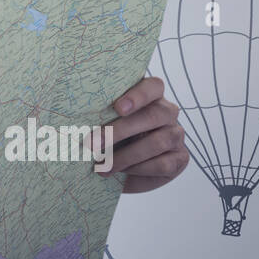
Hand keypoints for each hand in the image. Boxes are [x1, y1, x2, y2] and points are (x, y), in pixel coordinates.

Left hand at [99, 76, 187, 192]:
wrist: (123, 166)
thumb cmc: (111, 137)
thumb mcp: (105, 123)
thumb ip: (101, 116)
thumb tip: (77, 120)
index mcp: (151, 96)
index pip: (153, 86)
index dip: (137, 96)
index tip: (117, 107)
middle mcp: (168, 112)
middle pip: (152, 115)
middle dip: (120, 130)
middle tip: (93, 143)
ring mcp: (176, 134)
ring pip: (157, 142)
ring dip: (125, 156)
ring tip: (101, 165)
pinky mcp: (181, 158)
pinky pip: (162, 164)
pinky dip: (138, 169)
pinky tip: (121, 172)